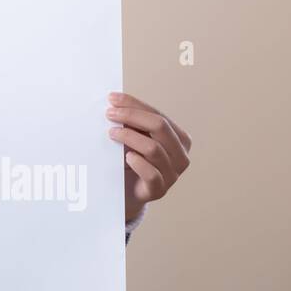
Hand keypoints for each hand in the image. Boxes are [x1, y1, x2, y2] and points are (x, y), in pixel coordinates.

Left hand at [105, 91, 191, 223]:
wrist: (126, 192)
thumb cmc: (131, 160)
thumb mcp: (134, 137)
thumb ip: (132, 122)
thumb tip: (115, 103)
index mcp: (179, 139)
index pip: (158, 115)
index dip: (135, 105)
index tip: (112, 98)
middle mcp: (180, 156)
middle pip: (160, 127)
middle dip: (131, 116)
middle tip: (109, 114)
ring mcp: (172, 174)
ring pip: (154, 148)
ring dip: (129, 137)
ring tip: (112, 133)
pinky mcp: (159, 190)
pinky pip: (151, 174)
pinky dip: (138, 163)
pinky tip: (126, 157)